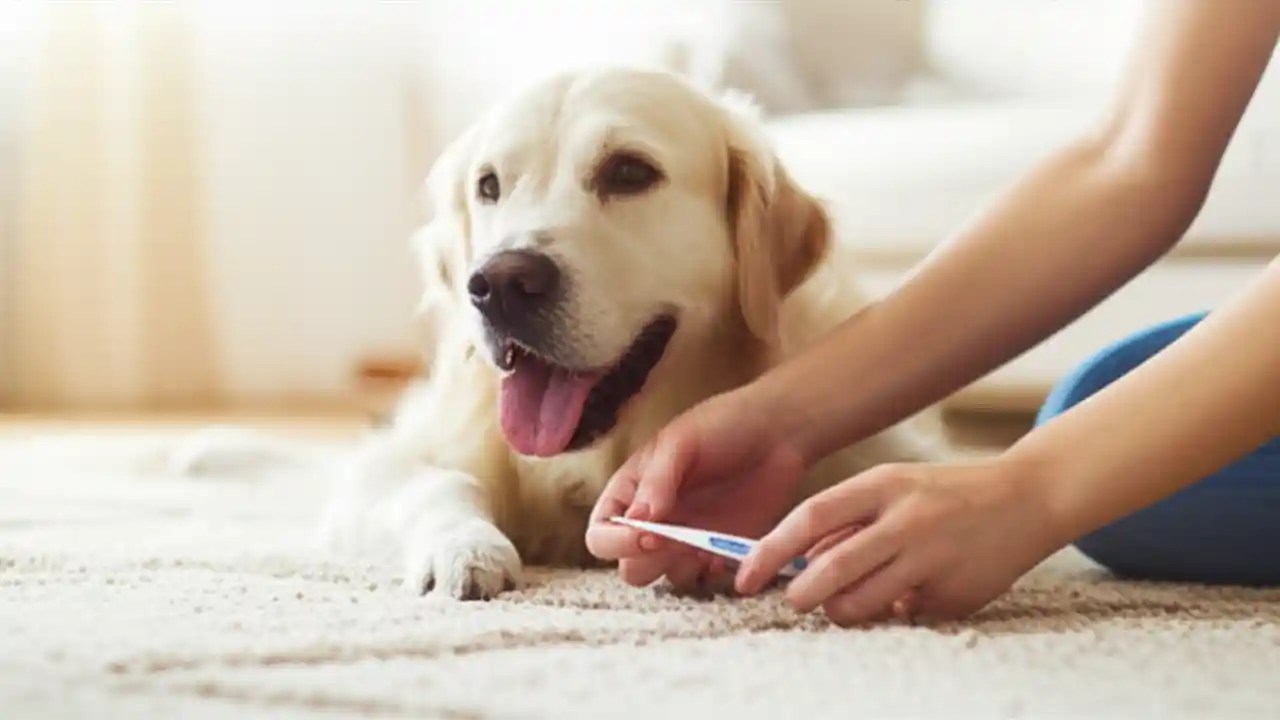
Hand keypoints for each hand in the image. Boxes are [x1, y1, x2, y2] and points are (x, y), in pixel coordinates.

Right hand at [585, 386, 807, 591]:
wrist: (777, 432)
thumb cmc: (722, 426)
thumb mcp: (681, 442)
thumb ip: (658, 481)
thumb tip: (637, 520)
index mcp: (630, 492)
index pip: (600, 534)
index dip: (617, 542)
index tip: (650, 535)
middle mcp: (651, 522)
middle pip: (628, 567)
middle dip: (649, 561)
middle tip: (681, 541)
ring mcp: (684, 539)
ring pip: (665, 578)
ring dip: (681, 569)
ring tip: (705, 542)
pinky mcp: (717, 550)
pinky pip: (703, 579)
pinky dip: (711, 572)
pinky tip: (726, 547)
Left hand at [736, 457, 1064, 624]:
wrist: (1026, 499)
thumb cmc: (942, 495)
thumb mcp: (892, 488)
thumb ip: (847, 521)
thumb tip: (792, 561)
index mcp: (882, 484)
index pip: (810, 517)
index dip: (770, 551)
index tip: (744, 577)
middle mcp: (906, 519)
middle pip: (831, 569)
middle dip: (800, 594)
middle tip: (794, 600)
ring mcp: (932, 558)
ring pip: (861, 603)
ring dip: (840, 611)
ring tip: (846, 602)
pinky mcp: (953, 594)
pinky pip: (901, 615)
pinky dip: (893, 611)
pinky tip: (911, 592)